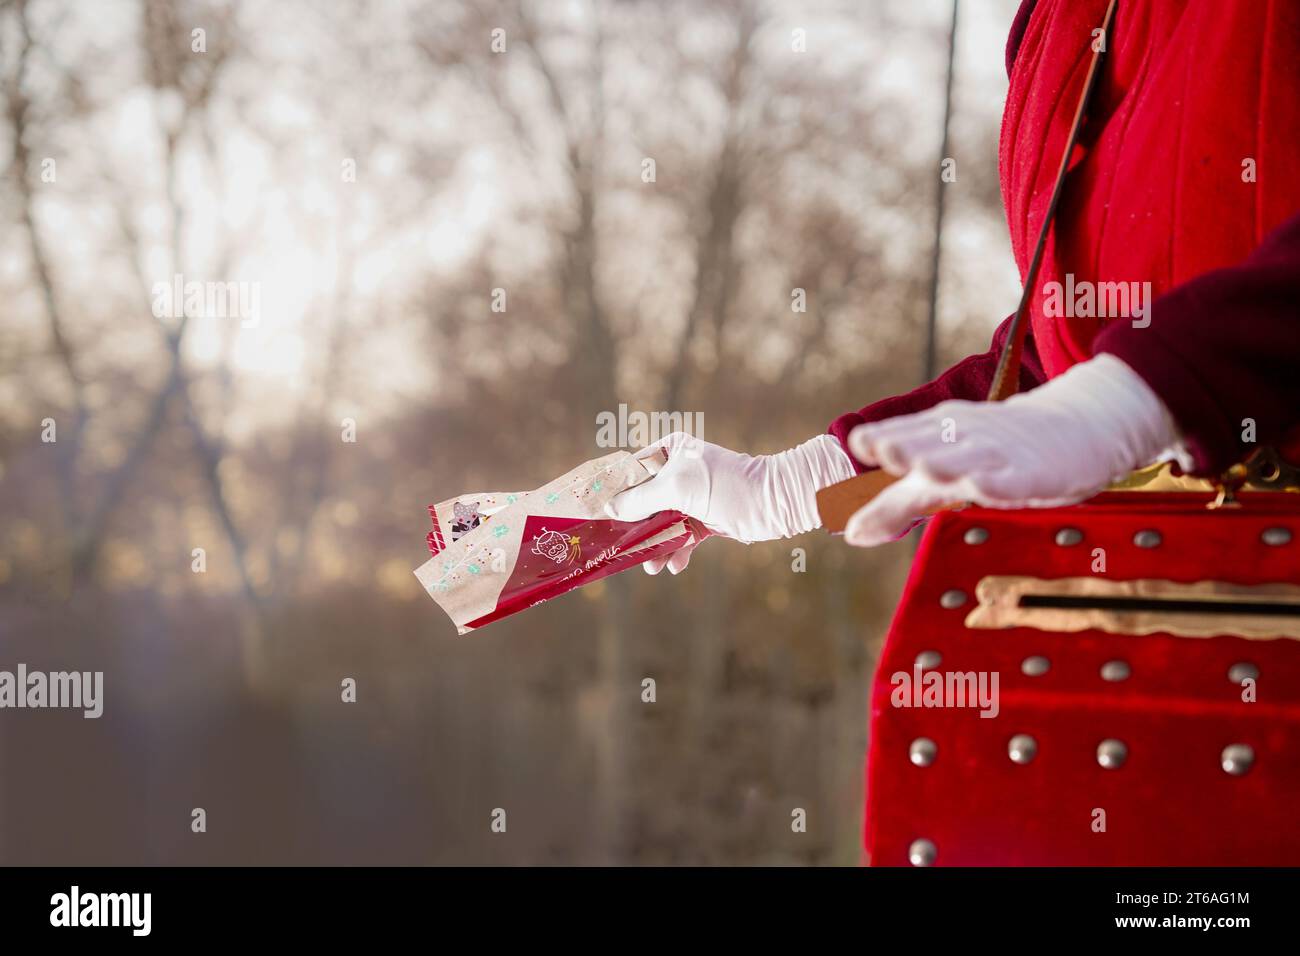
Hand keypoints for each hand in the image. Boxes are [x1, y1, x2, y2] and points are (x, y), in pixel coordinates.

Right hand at [605, 431, 855, 573]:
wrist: (775, 504)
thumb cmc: (728, 485)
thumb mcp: (679, 487)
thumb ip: (642, 498)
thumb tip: (611, 509)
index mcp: (670, 450)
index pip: (632, 470)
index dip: (614, 492)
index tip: (596, 514)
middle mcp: (678, 471)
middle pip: (643, 502)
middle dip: (634, 528)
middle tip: (619, 549)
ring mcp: (692, 497)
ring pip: (661, 524)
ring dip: (656, 546)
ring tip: (652, 567)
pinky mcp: (705, 519)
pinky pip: (682, 537)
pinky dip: (677, 552)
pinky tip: (675, 565)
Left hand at [843, 354, 1186, 546]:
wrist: (1075, 426)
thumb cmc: (994, 453)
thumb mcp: (940, 475)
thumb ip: (895, 504)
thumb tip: (850, 533)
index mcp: (937, 434)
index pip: (903, 432)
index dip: (881, 437)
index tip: (860, 443)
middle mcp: (964, 438)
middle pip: (933, 440)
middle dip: (909, 444)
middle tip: (884, 448)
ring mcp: (1000, 454)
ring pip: (971, 456)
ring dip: (948, 459)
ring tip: (924, 466)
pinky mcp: (1035, 473)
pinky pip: (1017, 478)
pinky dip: (1002, 482)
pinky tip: (986, 487)